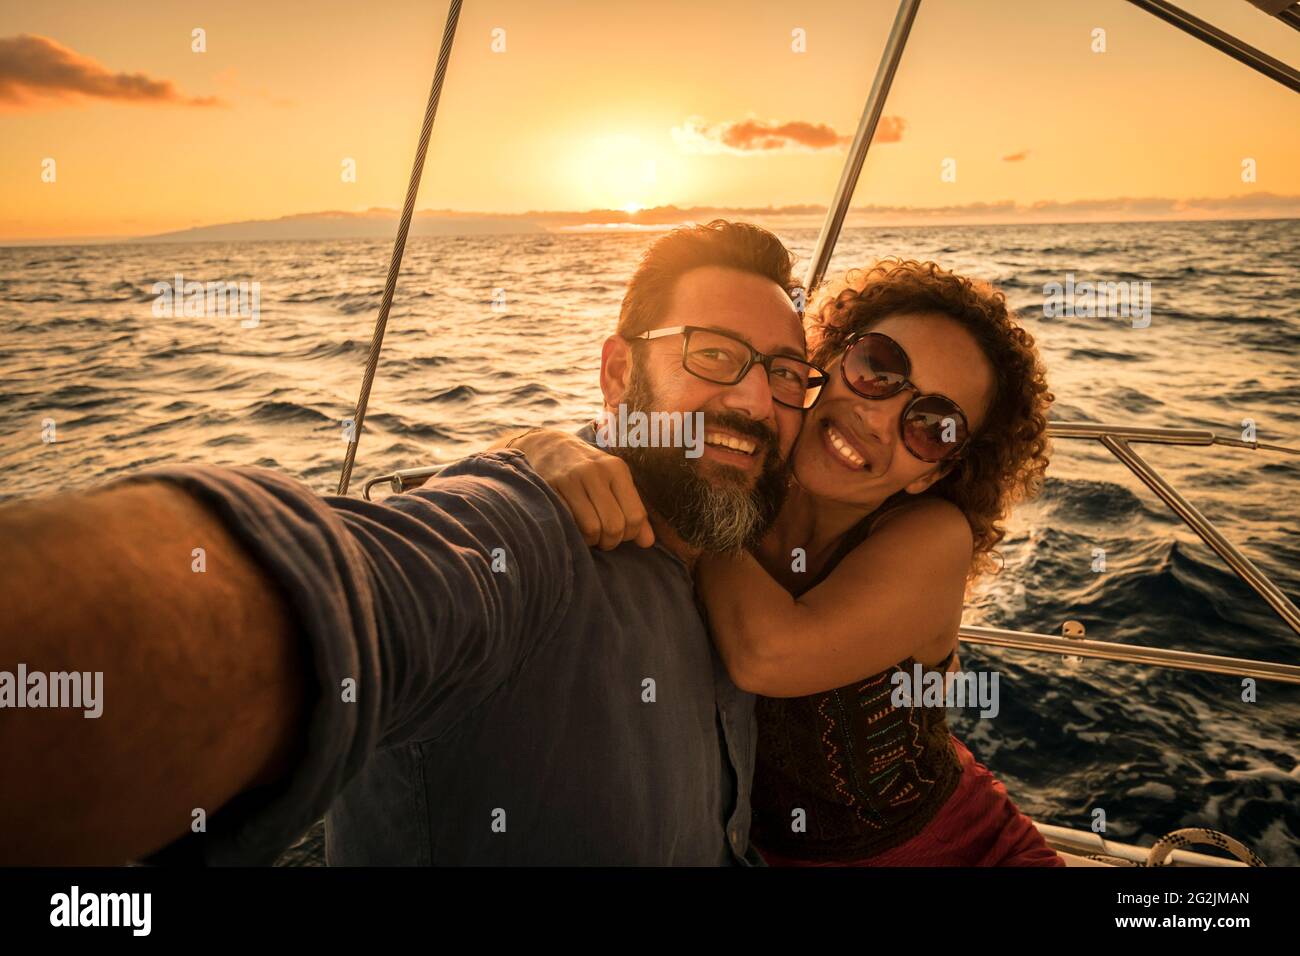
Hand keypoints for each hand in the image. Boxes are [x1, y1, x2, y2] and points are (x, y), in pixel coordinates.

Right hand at [509, 429, 653, 549]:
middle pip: (614, 526)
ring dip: (590, 541)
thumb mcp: (614, 482)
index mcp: (617, 469)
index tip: (620, 534)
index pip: (635, 516)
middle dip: (610, 542)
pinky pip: (569, 523)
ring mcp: (572, 478)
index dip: (630, 535)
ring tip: (587, 534)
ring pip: (592, 528)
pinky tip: (573, 527)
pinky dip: (573, 533)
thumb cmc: (587, 471)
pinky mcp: (551, 487)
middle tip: (602, 539)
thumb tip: (648, 543)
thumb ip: (633, 511)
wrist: (547, 446)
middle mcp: (597, 471)